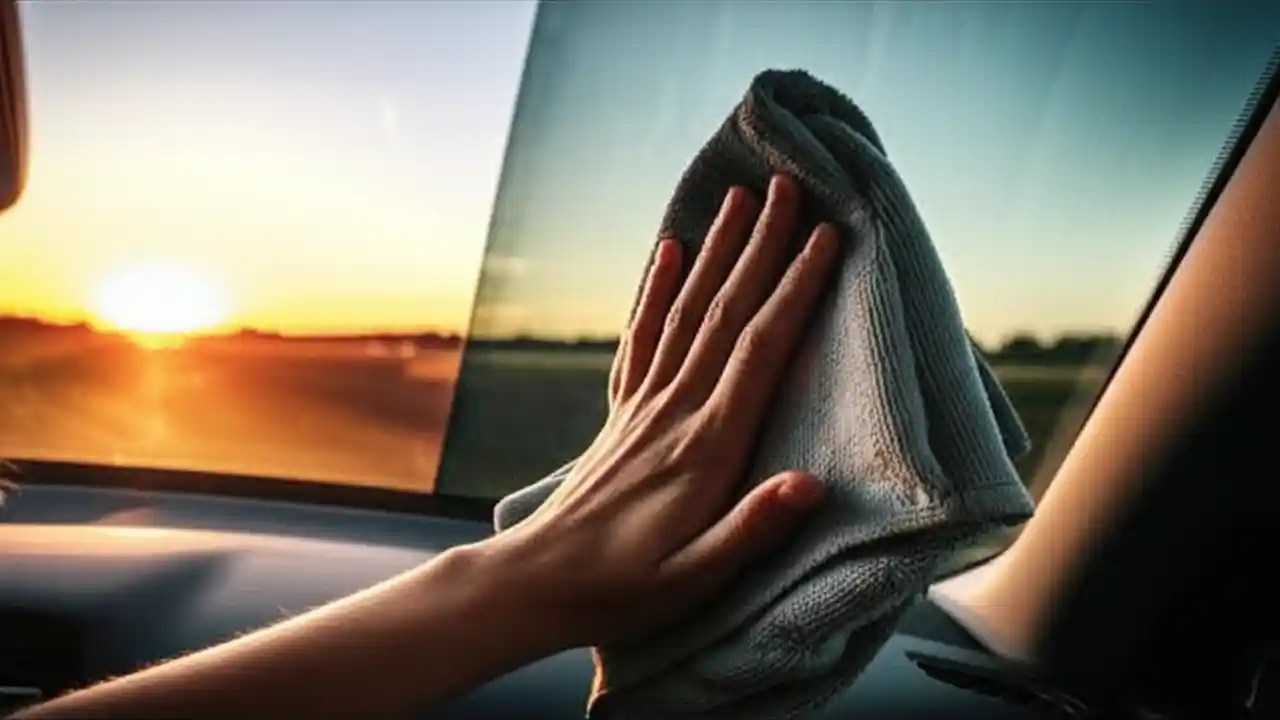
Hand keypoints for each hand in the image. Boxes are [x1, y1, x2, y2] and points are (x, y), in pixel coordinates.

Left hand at [491, 174, 840, 649]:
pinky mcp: (621, 414)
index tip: (825, 235)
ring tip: (738, 198)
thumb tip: (811, 484)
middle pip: (725, 312)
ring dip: (715, 251)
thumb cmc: (622, 591)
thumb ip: (751, 530)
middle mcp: (674, 411)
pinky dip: (655, 289)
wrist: (535, 584)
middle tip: (787, 185)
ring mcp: (643, 407)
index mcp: (706, 447)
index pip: (758, 350)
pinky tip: (666, 253)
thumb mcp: (695, 581)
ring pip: (685, 311)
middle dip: (761, 246)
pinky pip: (641, 336)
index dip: (795, 289)